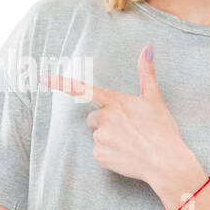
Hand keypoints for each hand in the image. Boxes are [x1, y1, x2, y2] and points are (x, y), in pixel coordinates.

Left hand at [40, 43, 193, 187]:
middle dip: (106, 123)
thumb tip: (148, 47)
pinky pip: (100, 152)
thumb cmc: (162, 129)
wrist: (166, 162)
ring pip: (98, 135)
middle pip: (93, 118)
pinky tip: (127, 155)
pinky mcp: (100, 156)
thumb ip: (147, 72)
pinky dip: (110, 154)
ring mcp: (100, 138)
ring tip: (131, 143)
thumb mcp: (154, 99)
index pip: (82, 89)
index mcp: (114, 101)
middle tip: (129, 129)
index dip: (61, 83)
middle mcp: (104, 118)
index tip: (43, 78)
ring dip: (110, 139)